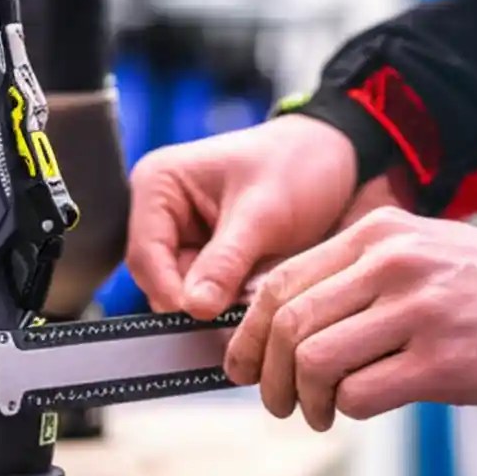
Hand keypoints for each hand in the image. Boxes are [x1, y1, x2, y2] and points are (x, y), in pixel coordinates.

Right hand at [126, 115, 356, 318]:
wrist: (331, 159)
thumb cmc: (297, 166)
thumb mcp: (263, 214)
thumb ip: (225, 261)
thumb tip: (195, 308)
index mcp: (157, 184)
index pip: (145, 254)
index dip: (170, 291)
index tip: (204, 316)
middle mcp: (158, 211)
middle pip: (159, 278)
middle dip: (197, 298)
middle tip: (240, 307)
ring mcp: (180, 235)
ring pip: (183, 291)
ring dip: (216, 301)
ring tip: (255, 291)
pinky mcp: (203, 254)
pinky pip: (205, 292)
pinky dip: (229, 298)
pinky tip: (255, 290)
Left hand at [224, 207, 476, 430]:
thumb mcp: (417, 249)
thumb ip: (355, 274)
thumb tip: (285, 323)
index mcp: (377, 233)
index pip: (282, 280)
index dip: (251, 330)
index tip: (245, 361)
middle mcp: (391, 263)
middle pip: (290, 322)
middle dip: (268, 372)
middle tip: (275, 399)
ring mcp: (417, 310)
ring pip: (316, 359)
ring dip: (304, 398)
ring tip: (318, 412)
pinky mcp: (443, 361)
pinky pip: (361, 393)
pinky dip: (346, 410)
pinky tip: (357, 409)